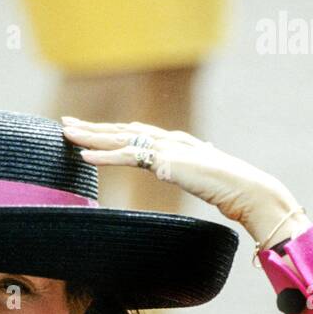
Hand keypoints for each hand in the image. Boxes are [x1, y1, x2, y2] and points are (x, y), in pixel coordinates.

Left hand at [60, 117, 309, 247]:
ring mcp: (167, 148)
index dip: (110, 132)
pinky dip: (105, 156)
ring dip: (91, 136)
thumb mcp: (201, 177)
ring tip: (66, 133)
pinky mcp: (167, 162)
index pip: (135, 135)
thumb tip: (180, 169)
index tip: (88, 131)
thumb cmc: (230, 189)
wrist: (248, 190)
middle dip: (92, 127)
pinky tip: (85, 156)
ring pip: (120, 139)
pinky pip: (129, 157)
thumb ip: (187, 169)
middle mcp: (168, 140)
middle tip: (64, 123)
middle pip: (122, 132)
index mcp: (174, 144)